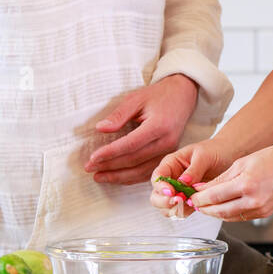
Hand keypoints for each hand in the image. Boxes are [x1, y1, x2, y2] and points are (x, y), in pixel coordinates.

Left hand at [84, 74, 199, 184]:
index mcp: (158, 126)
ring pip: (141, 171)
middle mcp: (166, 142)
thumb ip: (119, 115)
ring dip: (119, 176)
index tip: (92, 158)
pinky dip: (131, 177)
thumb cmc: (158, 95)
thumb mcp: (136, 99)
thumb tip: (101, 128)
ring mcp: (169, 151)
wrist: (182, 96)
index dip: (110, 153)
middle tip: (89, 168)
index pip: (130, 144)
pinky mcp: (169, 156)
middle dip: (110, 166)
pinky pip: (148, 172)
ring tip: (99, 176)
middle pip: (134, 160)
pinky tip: (117, 177)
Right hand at [148, 136, 238, 218]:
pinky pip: (180, 211)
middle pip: (156, 196)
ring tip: (190, 204)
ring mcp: (178, 192)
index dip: (161, 187)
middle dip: (164, 201)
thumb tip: (182, 182)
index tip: (172, 192)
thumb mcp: (203, 156)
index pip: (158, 177)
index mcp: (171, 164)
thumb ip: (193, 170)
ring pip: (166, 207)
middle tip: (179, 201)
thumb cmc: (214, 151)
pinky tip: (196, 206)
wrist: (227, 156)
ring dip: (175, 209)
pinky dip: (185, 212)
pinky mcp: (188, 201)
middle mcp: (171, 179)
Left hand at [189, 138, 272, 221]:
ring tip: (206, 208)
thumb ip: (222, 178)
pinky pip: (241, 217)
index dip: (199, 199)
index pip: (214, 196)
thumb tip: (203, 188)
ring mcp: (260, 209)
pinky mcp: (265, 213)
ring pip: (230, 217)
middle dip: (204, 209)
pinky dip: (229, 215)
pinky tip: (223, 209)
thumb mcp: (243, 162)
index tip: (191, 197)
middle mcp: (253, 200)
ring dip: (215, 214)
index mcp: (246, 184)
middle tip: (194, 205)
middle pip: (220, 210)